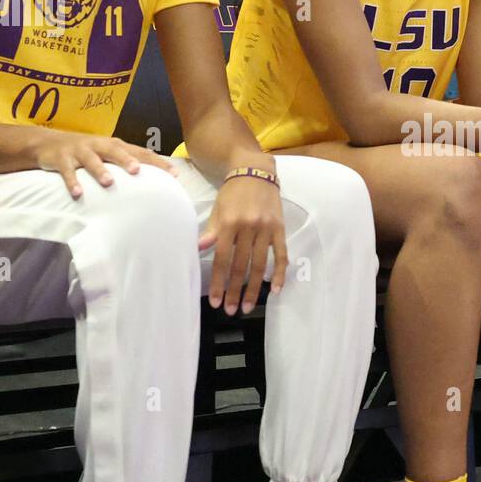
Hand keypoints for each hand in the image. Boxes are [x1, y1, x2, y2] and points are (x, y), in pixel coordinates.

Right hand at [32, 130, 178, 197]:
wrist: (47, 142)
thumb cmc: (87, 151)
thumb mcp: (106, 153)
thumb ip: (126, 163)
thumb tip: (155, 181)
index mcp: (113, 145)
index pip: (139, 152)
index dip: (156, 162)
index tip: (173, 174)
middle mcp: (98, 145)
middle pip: (115, 150)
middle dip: (126, 160)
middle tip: (136, 171)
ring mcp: (79, 151)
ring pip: (91, 159)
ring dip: (100, 170)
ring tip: (109, 182)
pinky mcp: (61, 159)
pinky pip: (67, 171)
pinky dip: (72, 181)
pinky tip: (78, 193)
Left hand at [199, 161, 286, 315]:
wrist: (256, 171)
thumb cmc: (233, 193)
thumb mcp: (218, 210)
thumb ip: (211, 232)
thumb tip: (199, 250)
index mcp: (229, 223)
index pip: (222, 259)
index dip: (218, 282)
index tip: (215, 301)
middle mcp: (248, 227)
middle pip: (240, 266)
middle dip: (234, 291)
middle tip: (230, 310)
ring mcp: (266, 229)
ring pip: (260, 265)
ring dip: (253, 288)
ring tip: (246, 306)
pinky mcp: (279, 229)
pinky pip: (281, 255)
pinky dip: (280, 273)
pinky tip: (276, 290)